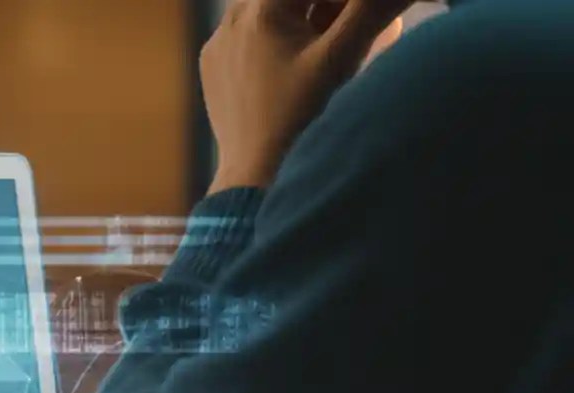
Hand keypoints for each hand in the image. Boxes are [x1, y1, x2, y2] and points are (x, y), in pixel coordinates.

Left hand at [202, 0, 413, 193]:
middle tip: (357, 31)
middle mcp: (231, 22)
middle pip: (290, 1)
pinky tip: (302, 70)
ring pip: (272, 16)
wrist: (256, 179)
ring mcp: (219, 47)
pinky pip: (251, 42)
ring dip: (309, 23)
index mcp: (259, 10)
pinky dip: (281, 44)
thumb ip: (372, 9)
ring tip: (336, 50)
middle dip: (329, 9)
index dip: (343, 4)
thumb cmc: (300, 120)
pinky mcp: (216, 71)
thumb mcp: (341, 58)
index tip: (363, 17)